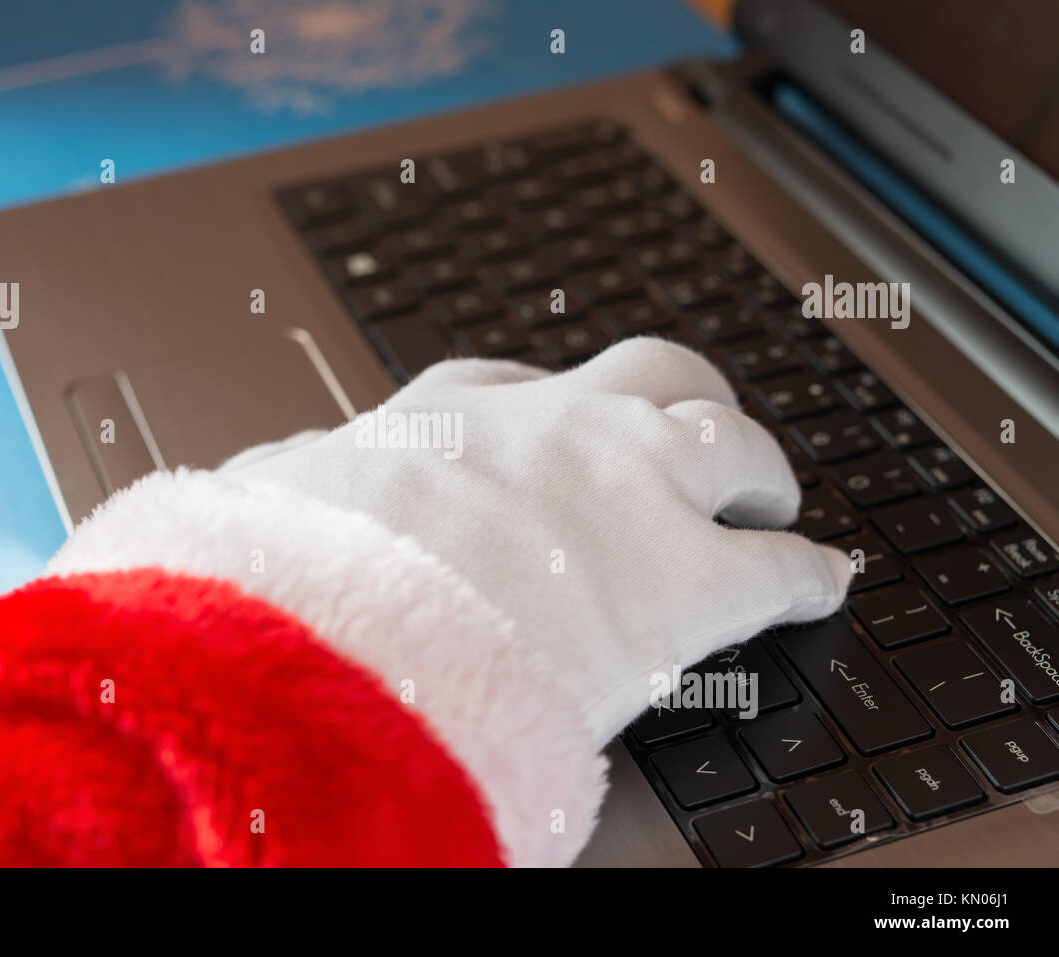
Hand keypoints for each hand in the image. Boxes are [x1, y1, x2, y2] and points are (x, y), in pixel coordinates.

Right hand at [220, 338, 851, 745]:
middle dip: (676, 403)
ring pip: (734, 443)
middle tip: (686, 435)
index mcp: (456, 419)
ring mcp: (634, 493)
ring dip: (756, 469)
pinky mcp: (691, 583)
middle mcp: (558, 432)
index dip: (549, 416)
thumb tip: (256, 476)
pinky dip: (806, 573)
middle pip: (651, 378)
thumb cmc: (304, 584)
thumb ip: (277, 485)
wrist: (351, 643)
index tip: (555, 433)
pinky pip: (780, 566)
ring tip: (766, 492)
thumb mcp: (268, 508)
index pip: (517, 393)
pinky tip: (822, 580)